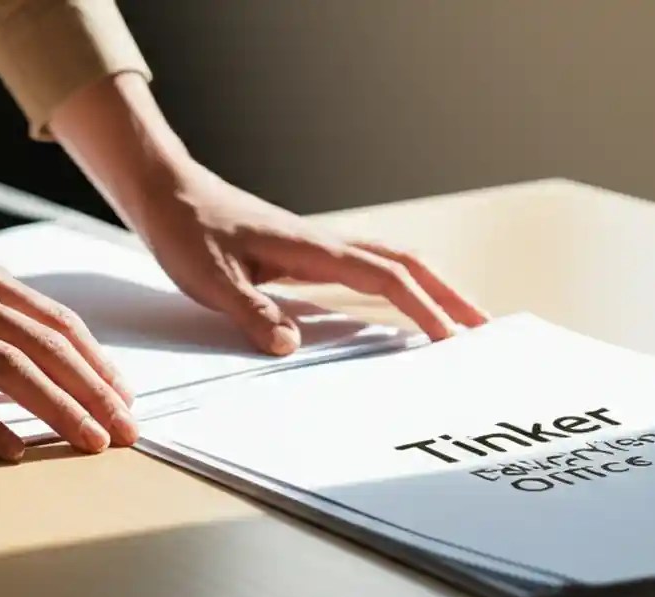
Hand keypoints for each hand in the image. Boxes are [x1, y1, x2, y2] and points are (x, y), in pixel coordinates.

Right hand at [0, 227, 137, 459]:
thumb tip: (44, 361)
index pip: (58, 324)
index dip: (99, 363)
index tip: (126, 397)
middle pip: (46, 348)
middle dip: (96, 392)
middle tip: (129, 430)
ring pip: (9, 369)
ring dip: (59, 409)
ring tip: (91, 442)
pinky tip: (14, 450)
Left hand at [133, 164, 490, 354]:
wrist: (168, 192)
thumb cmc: (187, 230)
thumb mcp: (209, 277)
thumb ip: (249, 311)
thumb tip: (288, 346)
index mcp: (312, 247)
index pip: (385, 278)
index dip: (422, 308)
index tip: (449, 339)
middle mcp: (326, 243)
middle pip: (408, 263)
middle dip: (450, 294)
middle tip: (486, 327)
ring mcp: (321, 247)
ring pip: (394, 263)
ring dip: (432, 288)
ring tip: (460, 321)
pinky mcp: (310, 255)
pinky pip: (371, 269)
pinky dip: (402, 286)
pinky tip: (404, 307)